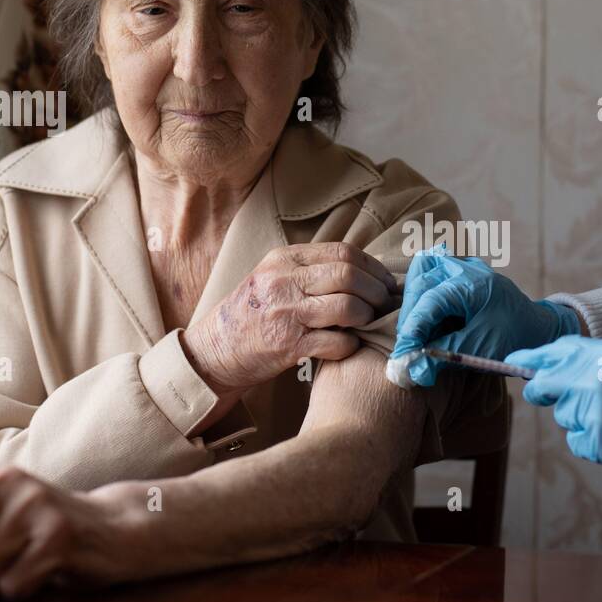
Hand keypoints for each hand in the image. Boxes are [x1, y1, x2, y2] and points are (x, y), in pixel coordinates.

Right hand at [184, 242, 400, 394]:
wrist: (215, 349)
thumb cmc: (253, 313)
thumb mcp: (274, 278)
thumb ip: (311, 270)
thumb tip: (364, 271)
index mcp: (284, 259)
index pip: (343, 252)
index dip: (374, 268)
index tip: (386, 282)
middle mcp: (283, 281)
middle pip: (348, 276)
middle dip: (376, 292)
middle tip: (386, 305)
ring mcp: (285, 313)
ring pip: (346, 307)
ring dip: (367, 317)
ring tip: (370, 324)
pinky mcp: (288, 346)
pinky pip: (336, 342)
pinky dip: (351, 344)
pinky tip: (350, 345)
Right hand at [390, 250, 579, 385]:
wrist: (540, 330)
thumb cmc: (514, 339)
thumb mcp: (478, 350)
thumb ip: (441, 356)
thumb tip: (408, 371)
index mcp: (473, 283)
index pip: (429, 301)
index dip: (412, 330)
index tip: (403, 356)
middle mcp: (466, 269)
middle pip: (421, 282)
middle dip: (411, 317)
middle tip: (410, 347)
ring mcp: (464, 267)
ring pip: (423, 272)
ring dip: (416, 303)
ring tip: (418, 333)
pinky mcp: (463, 274)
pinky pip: (433, 275)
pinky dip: (425, 298)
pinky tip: (429, 321)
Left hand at [506, 336, 601, 483]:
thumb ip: (592, 365)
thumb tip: (549, 374)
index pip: (554, 352)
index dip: (531, 359)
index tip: (513, 362)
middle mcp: (593, 378)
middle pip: (546, 386)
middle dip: (543, 393)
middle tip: (546, 395)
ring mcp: (592, 411)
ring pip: (565, 417)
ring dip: (582, 421)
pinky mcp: (595, 441)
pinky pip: (578, 442)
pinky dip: (594, 445)